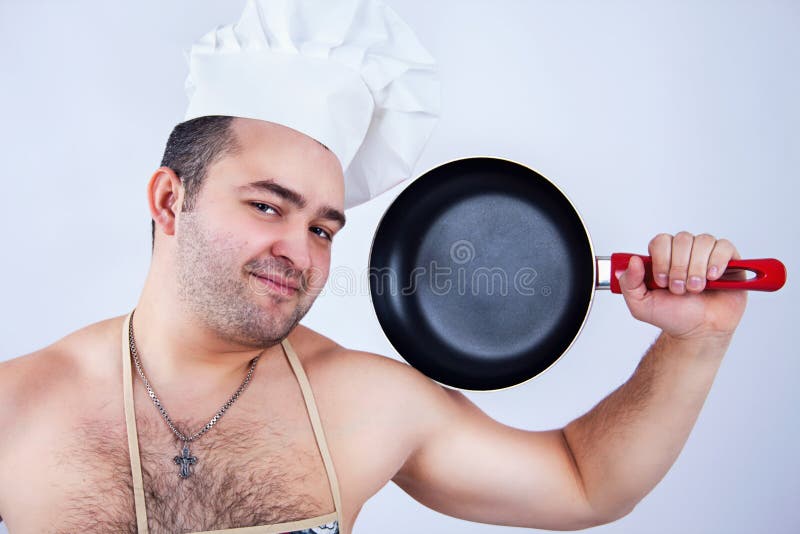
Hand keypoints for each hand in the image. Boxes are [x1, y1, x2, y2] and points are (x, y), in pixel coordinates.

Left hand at [617, 232, 747, 340]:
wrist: (699, 332)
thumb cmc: (673, 316)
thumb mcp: (640, 304)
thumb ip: (629, 283)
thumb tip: (633, 260)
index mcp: (664, 257)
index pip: (661, 241)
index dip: (661, 259)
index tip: (662, 281)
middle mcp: (685, 252)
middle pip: (682, 239)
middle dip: (679, 267)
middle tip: (679, 289)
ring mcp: (707, 254)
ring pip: (702, 241)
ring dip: (697, 267)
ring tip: (696, 288)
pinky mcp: (728, 260)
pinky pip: (724, 246)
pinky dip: (717, 261)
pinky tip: (712, 278)